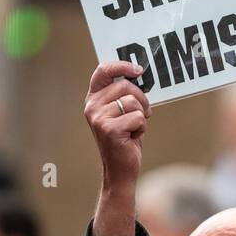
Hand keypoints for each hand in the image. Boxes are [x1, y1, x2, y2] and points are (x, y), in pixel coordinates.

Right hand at [83, 60, 150, 196]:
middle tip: (142, 113)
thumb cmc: (125, 139)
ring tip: (133, 128)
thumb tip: (139, 73)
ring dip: (141, 116)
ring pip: (134, 102)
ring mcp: (99, 118)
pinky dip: (142, 128)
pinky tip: (132, 138)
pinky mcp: (110, 129)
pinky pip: (138, 118)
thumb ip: (124, 94)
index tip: (138, 70)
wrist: (120, 169)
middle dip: (141, 99)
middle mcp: (92, 107)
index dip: (121, 65)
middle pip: (126, 86)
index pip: (103, 71)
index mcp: (93, 99)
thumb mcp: (121, 112)